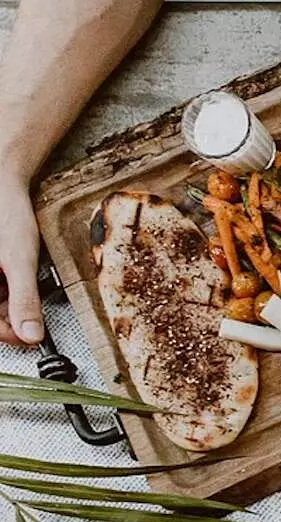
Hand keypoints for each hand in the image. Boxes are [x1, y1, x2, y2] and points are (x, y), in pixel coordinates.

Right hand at [0, 180, 43, 345]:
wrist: (3, 183)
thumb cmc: (5, 214)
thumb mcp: (19, 261)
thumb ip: (24, 299)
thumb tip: (31, 335)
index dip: (8, 334)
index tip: (30, 337)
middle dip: (11, 317)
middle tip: (36, 319)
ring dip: (10, 302)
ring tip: (25, 288)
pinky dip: (8, 287)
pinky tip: (17, 277)